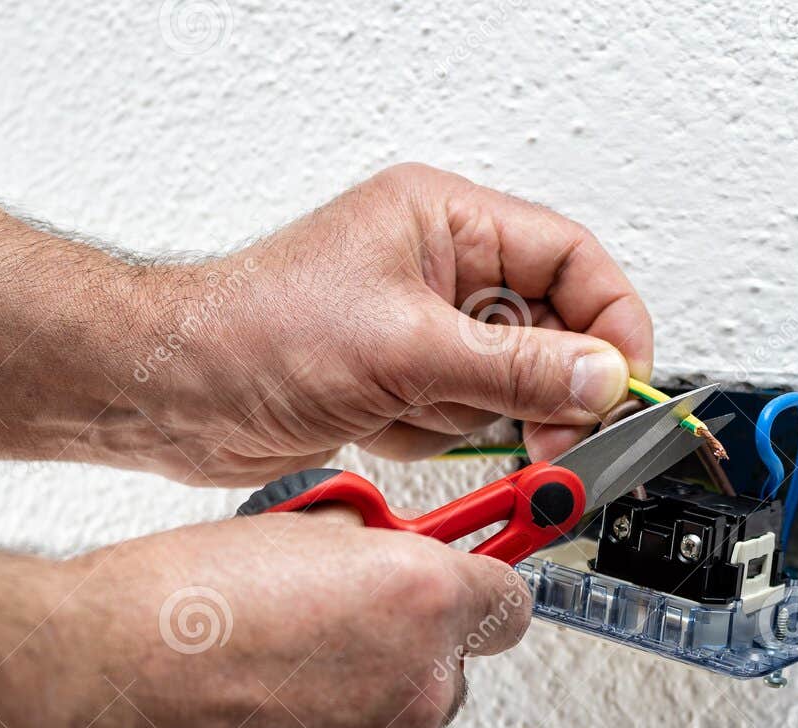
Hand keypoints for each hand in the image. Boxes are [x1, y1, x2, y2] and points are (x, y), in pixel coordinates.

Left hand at [0, 155, 648, 481]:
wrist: (174, 393)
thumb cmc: (255, 333)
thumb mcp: (408, 349)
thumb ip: (519, 367)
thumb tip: (604, 377)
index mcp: (446, 222)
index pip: (570, 260)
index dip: (610, 323)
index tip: (623, 386)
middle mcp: (439, 268)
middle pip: (549, 328)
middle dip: (543, 385)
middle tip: (554, 435)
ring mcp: (419, 327)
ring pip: (507, 382)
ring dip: (473, 414)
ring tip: (416, 412)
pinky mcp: (397, 379)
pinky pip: (459, 416)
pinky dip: (434, 434)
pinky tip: (384, 423)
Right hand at [76, 512, 530, 727]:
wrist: (91, 694)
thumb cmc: (167, 611)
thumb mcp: (285, 531)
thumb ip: (358, 550)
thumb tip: (371, 556)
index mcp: (417, 601)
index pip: (507, 603)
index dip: (475, 597)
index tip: (461, 599)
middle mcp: (417, 690)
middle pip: (448, 674)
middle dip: (400, 658)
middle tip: (323, 642)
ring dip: (350, 715)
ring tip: (259, 691)